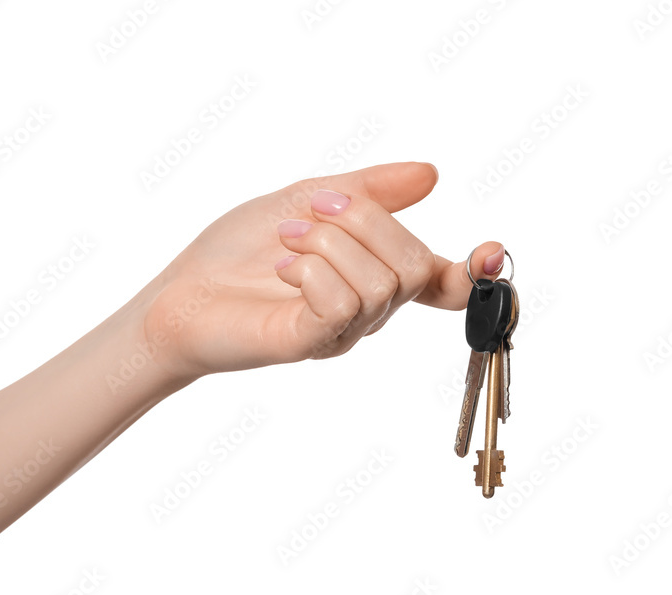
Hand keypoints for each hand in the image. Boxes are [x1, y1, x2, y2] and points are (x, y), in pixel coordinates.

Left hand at [137, 162, 504, 379]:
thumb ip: (370, 190)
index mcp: (372, 275)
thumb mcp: (307, 198)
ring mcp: (343, 332)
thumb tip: (430, 174)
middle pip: (414, 263)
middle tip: (310, 210)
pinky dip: (313, 270)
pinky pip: (345, 304)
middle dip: (364, 220)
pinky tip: (283, 270)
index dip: (476, 271)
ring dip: (329, 241)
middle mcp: (368, 309)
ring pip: (383, 281)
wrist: (181, 291)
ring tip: (286, 241)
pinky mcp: (312, 343)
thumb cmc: (237, 249)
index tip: (490, 248)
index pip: (441, 282)